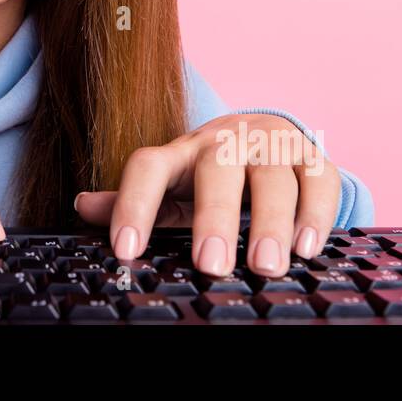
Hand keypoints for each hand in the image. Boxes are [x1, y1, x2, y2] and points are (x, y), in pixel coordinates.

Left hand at [74, 113, 340, 277]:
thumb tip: (82, 206)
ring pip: (273, 176)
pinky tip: (306, 246)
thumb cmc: (209, 175)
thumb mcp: (170, 186)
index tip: (126, 250)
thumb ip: (134, 200)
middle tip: (210, 264)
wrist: (264, 135)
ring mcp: (271, 147)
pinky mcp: (312, 158)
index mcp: (180, 152)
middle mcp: (225, 142)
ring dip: (271, 221)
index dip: (132, 204)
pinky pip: (319, 179)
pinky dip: (315, 213)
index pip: (147, 167)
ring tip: (266, 265)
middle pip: (218, 170)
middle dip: (214, 217)